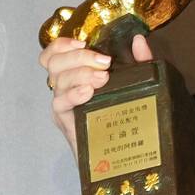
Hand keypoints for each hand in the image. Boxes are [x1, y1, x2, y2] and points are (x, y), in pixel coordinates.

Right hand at [39, 34, 152, 156]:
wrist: (121, 153)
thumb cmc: (125, 115)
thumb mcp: (136, 83)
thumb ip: (140, 62)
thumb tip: (140, 40)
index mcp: (77, 72)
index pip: (56, 52)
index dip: (63, 44)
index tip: (83, 42)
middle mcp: (66, 85)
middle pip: (55, 62)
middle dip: (78, 57)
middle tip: (104, 63)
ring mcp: (64, 103)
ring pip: (58, 80)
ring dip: (80, 74)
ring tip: (102, 79)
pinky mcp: (64, 120)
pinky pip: (59, 103)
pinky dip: (72, 94)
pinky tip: (87, 94)